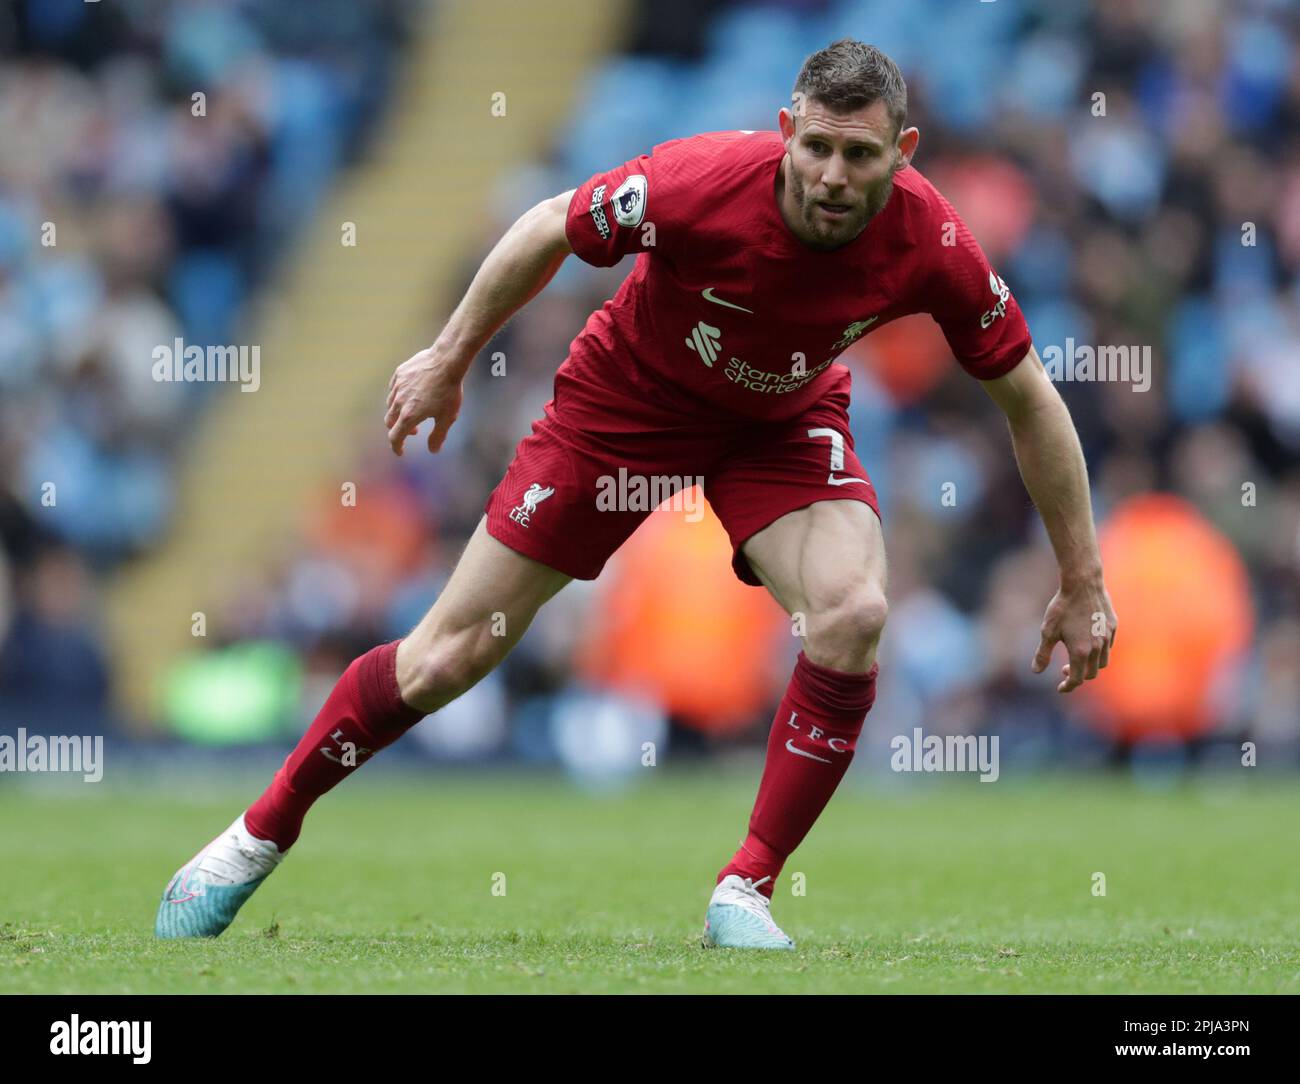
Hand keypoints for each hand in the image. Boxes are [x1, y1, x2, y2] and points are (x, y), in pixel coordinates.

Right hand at [384, 346, 463, 456]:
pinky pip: (394, 389)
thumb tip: (433, 450)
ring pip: (390, 405)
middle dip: (399, 430)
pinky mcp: (399, 374)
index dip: (397, 447)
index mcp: (409, 416)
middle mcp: (399, 402)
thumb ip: (438, 435)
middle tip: (414, 431)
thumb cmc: (449, 390)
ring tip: (414, 412)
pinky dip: (398, 397)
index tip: (401, 452)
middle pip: (390, 422)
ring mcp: (397, 386)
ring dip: (398, 414)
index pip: (395, 437)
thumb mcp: (448, 417)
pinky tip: (410, 395)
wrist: (446, 361)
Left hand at [1031, 577, 1117, 692]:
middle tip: (1064, 669)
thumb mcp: (1047, 631)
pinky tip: (1088, 643)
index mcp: (1081, 652)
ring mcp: (1108, 637)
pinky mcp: (1113, 626)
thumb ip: (1043, 654)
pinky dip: (1099, 652)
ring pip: (1103, 662)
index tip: (1060, 688)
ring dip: (1090, 666)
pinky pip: (1109, 646)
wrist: (1082, 584)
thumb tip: (1035, 671)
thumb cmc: (1062, 607)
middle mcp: (1098, 647)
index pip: (1077, 679)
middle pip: (1091, 674)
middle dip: (1078, 676)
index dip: (1068, 686)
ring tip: (1077, 658)